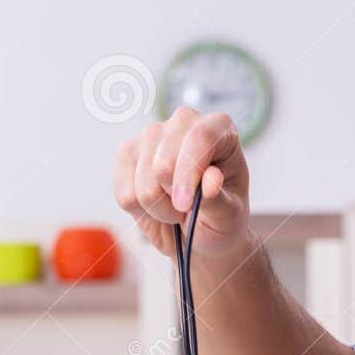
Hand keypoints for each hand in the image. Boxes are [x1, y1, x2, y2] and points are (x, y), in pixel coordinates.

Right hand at [113, 107, 250, 258]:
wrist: (198, 232)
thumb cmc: (220, 218)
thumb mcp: (229, 215)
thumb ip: (220, 200)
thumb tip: (210, 181)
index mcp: (219, 128)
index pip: (200, 138)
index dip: (188, 173)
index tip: (185, 205)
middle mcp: (184, 122)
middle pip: (165, 162)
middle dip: (173, 198)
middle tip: (187, 209)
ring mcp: (152, 135)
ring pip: (143, 181)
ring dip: (158, 207)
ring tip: (175, 209)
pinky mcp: (128, 153)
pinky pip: (125, 192)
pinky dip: (139, 210)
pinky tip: (155, 205)